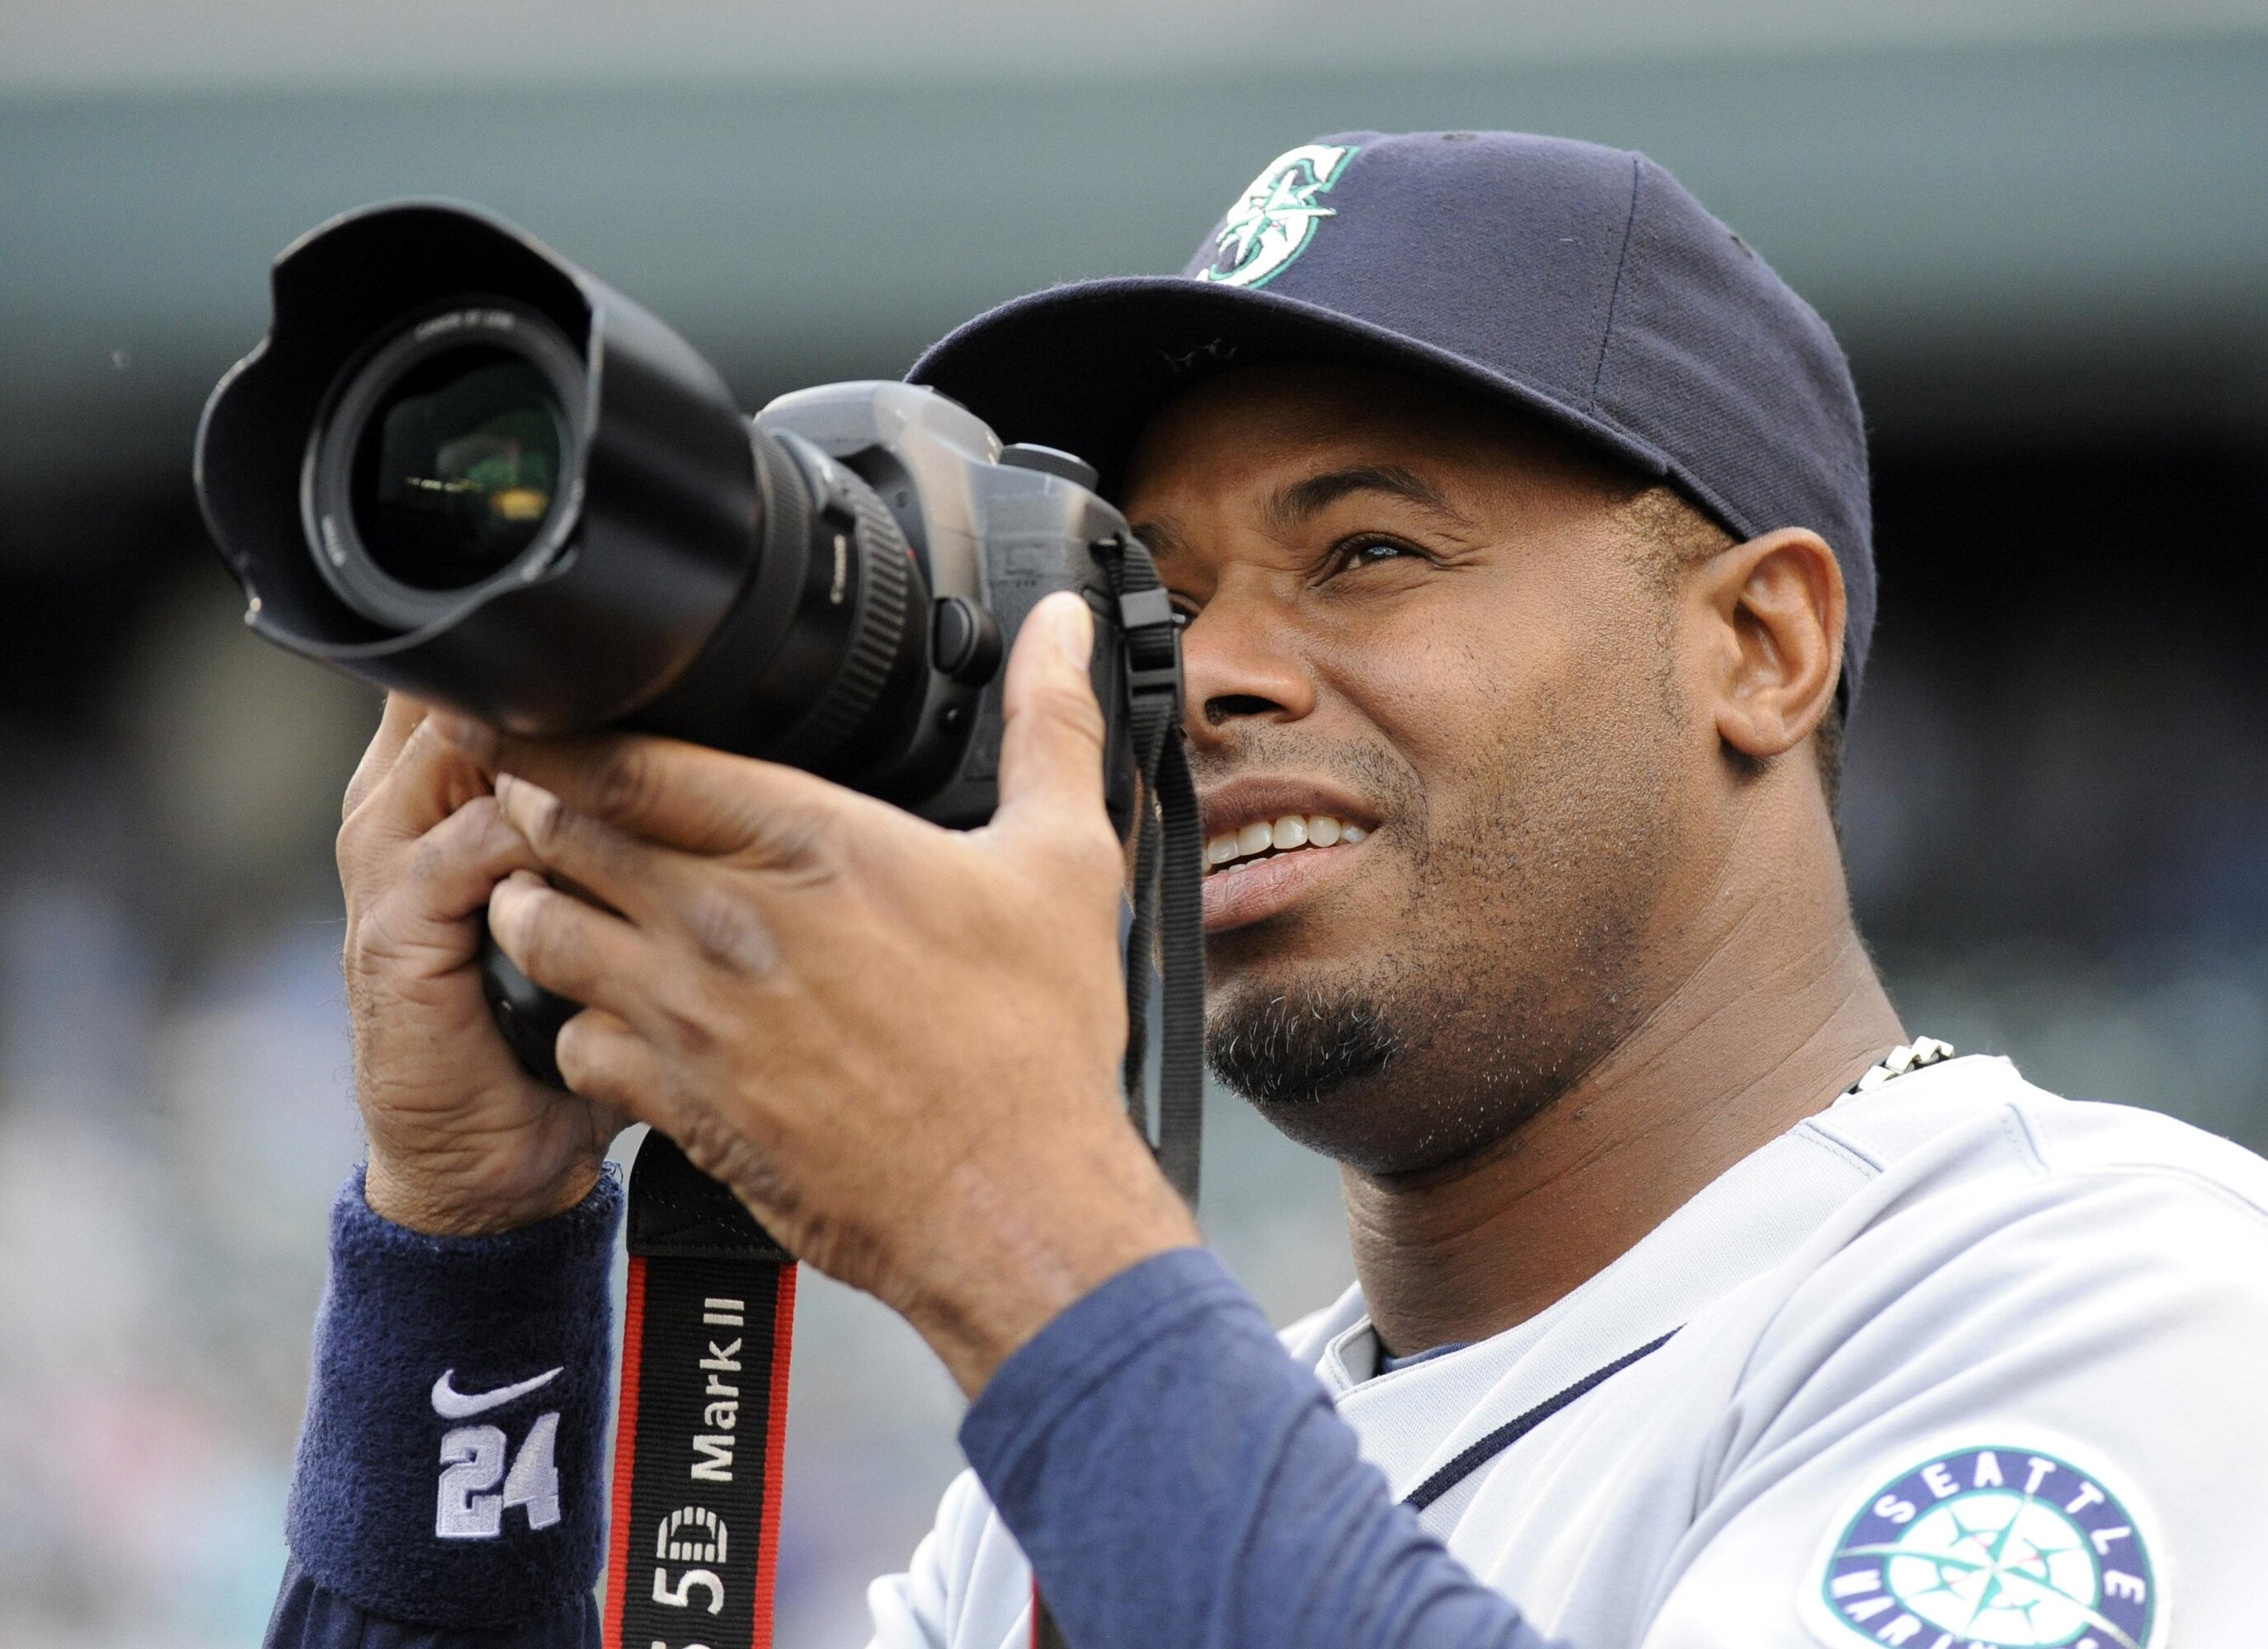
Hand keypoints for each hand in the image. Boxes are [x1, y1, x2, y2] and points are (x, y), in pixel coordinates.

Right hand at [337, 696, 623, 1234]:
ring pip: (473, 749)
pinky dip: (543, 840)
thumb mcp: (589, 902)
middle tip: (663, 699)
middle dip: (568, 694)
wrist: (487, 1156)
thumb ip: (610, 821)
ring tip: (652, 776)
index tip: (661, 663)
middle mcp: (399, 809)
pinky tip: (605, 857)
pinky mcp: (397, 926)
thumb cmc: (549, 1027)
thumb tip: (720, 752)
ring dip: (566, 758)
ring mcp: (388, 863)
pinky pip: (475, 845)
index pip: (483, 676)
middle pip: (474, 690)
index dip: (564, 661)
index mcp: (438, 791)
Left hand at [485, 593, 1197, 1392]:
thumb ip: (1051, 726)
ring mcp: (690, 1019)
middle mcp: (726, 923)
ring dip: (538, 902)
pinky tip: (616, 1011)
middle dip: (536, 802)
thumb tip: (1065, 627)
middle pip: (557, 831)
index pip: (627, 758)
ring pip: (538, 931)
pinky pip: (571, 1042)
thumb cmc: (1035, 1043)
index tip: (526, 706)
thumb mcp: (1064, 861)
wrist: (1012, 1206)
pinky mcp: (679, 1103)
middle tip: (545, 790)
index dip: (554, 726)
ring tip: (567, 890)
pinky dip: (575, 1019)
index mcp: (808, 843)